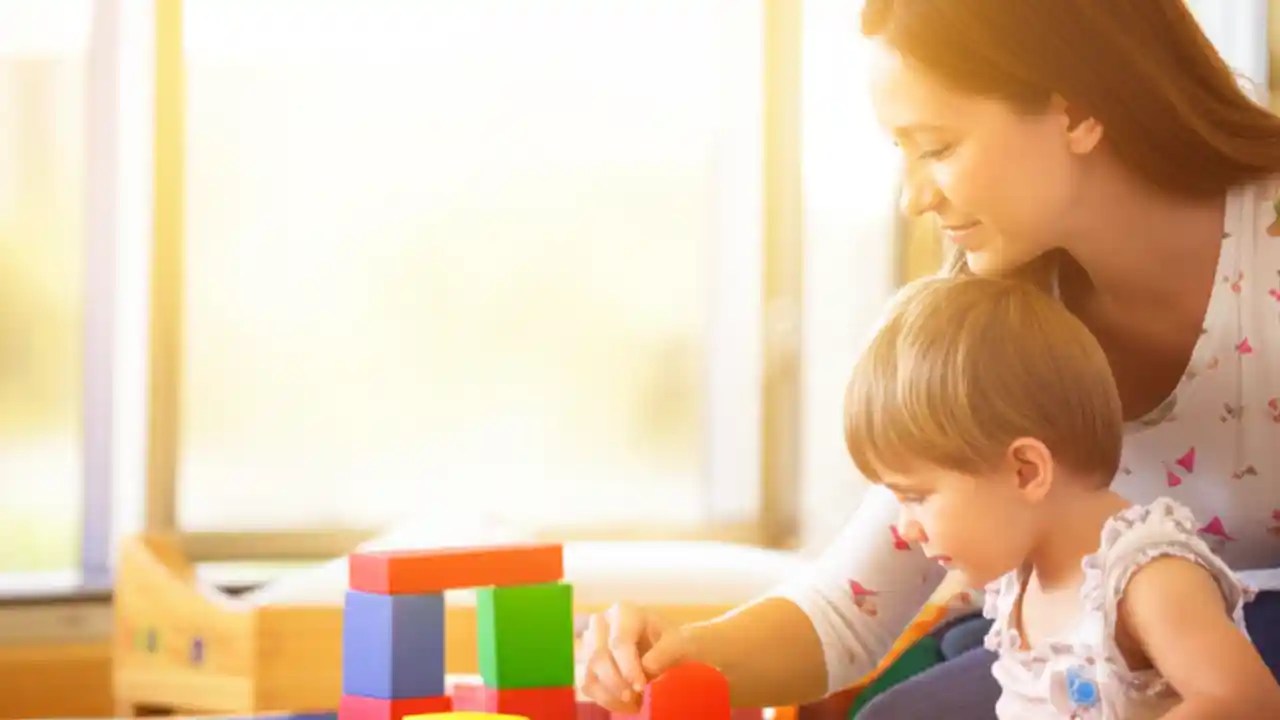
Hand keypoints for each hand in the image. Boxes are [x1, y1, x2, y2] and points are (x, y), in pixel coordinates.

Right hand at [579, 603, 696, 712]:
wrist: (665, 647)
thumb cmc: (671, 641)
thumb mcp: (678, 642)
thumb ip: (667, 650)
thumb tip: (646, 666)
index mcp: (624, 612)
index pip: (619, 641)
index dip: (628, 666)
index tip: (640, 686)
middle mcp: (602, 623)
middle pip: (599, 655)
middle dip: (616, 681)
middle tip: (634, 698)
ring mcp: (591, 642)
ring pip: (590, 670)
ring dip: (609, 693)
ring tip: (633, 704)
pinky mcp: (588, 662)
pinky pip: (587, 683)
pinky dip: (604, 698)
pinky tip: (624, 705)